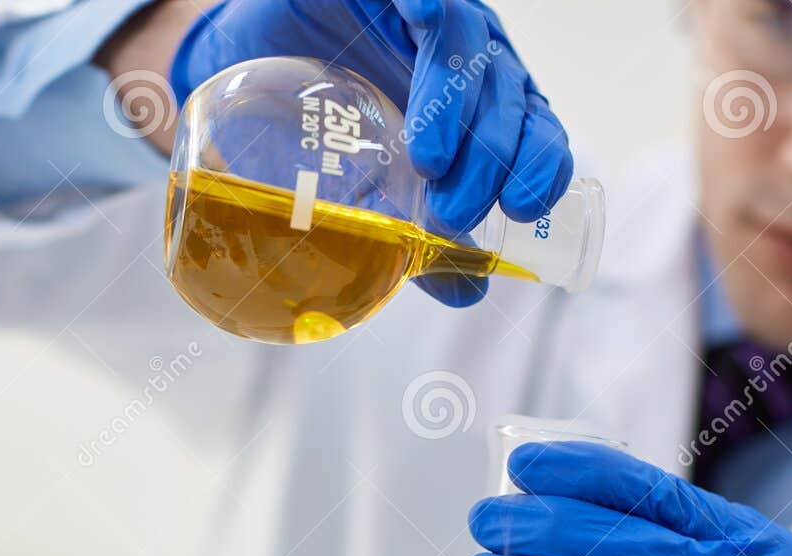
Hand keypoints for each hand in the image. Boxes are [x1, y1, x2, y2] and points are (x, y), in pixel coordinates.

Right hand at [168, 0, 572, 303]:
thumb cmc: (320, 128)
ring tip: (429, 162)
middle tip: (455, 208)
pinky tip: (422, 20)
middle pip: (509, 95)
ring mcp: (430, 19)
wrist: (250, 70)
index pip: (537, 129)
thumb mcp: (373, 193)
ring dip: (457, 108)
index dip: (541, 164)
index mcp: (482, 107)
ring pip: (471, 48)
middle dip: (491, 158)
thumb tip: (466, 292)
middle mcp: (468, 60)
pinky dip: (428, 10)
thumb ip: (421, 238)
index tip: (520, 209)